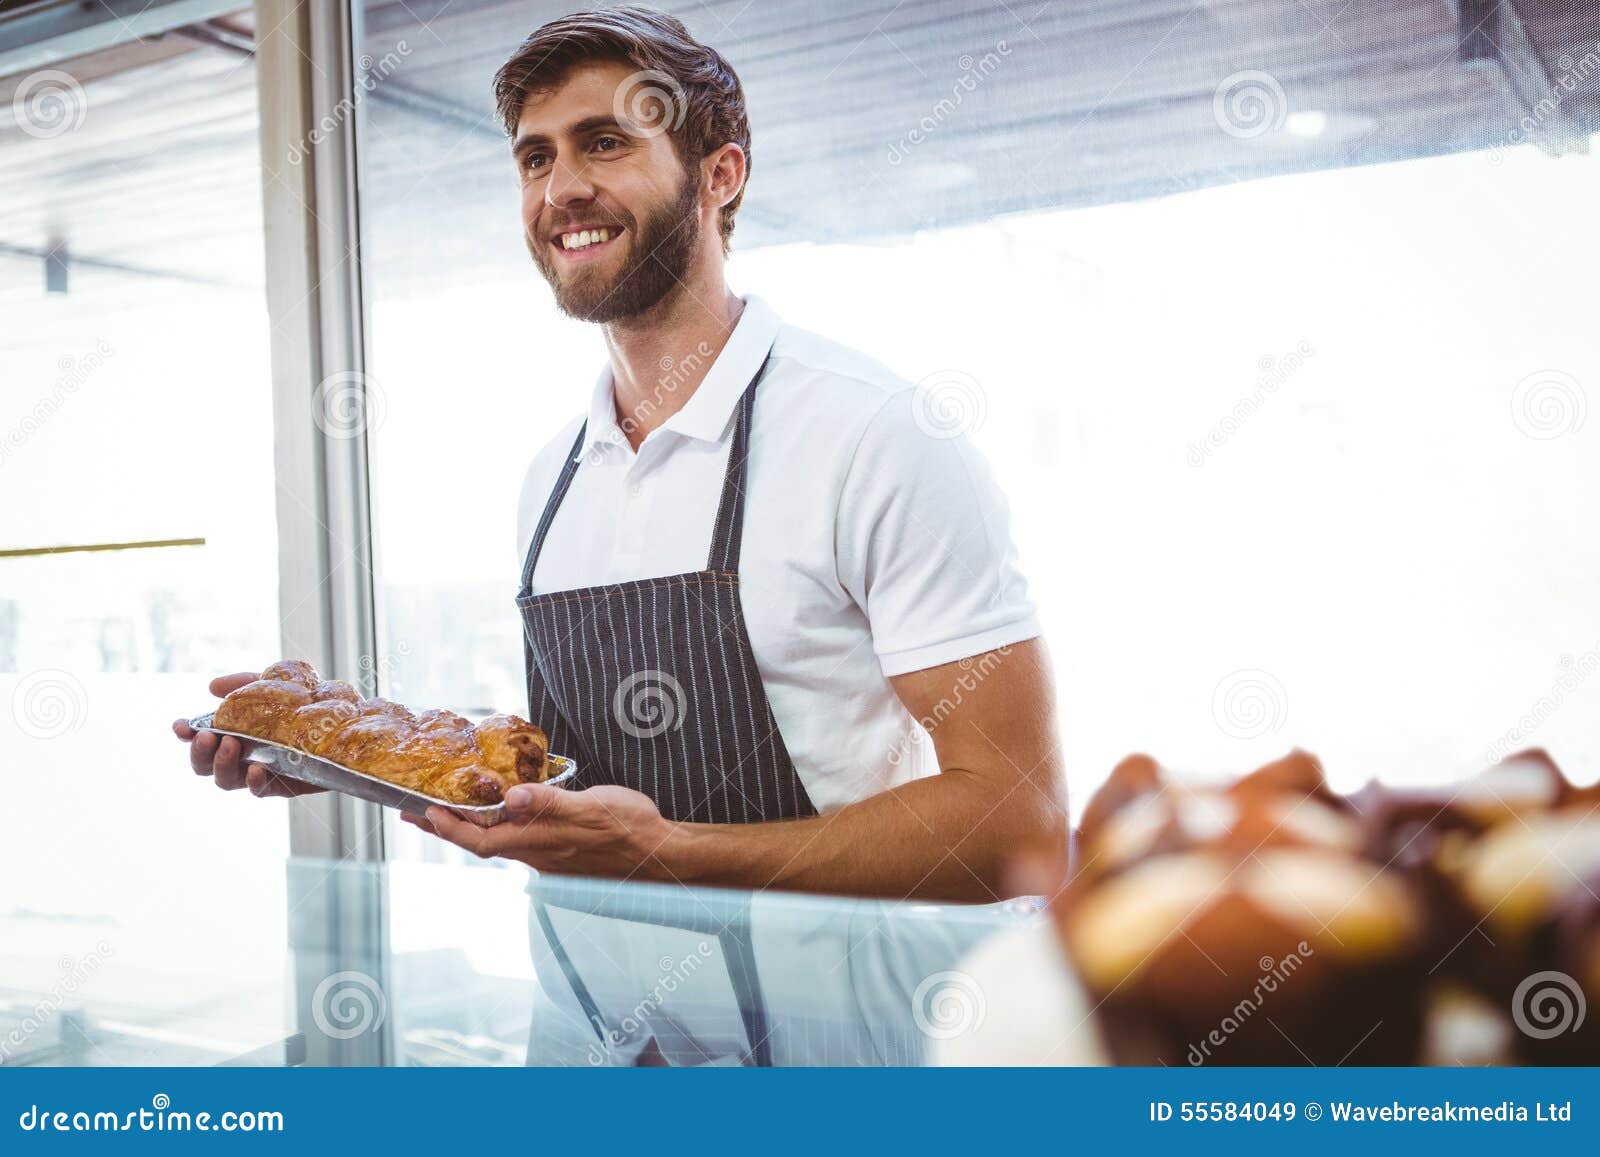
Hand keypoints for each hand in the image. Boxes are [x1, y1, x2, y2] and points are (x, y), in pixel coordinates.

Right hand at [171, 671, 325, 797]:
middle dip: (200, 752)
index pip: (198, 737)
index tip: (180, 726)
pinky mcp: (279, 785)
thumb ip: (243, 684)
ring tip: (232, 745)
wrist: (342, 723)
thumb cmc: (302, 704)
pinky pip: (258, 790)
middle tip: (210, 737)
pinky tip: (256, 768)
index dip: (185, 734)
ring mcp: (256, 771)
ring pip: (225, 780)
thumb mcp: (272, 686)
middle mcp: (239, 755)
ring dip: (222, 764)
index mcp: (231, 731)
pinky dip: (252, 781)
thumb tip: (212, 687)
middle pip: (203, 765)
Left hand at [401, 782, 673, 877]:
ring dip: (469, 826)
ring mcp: (548, 854)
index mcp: (538, 842)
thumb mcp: (590, 808)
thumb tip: (509, 798)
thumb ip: (549, 803)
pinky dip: (499, 825)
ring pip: (498, 841)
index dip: (448, 829)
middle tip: (413, 812)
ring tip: (447, 808)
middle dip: (445, 827)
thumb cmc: (629, 830)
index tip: (421, 812)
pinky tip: (502, 812)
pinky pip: (519, 838)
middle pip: (480, 842)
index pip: (479, 840)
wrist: (660, 856)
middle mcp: (536, 853)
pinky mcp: (561, 851)